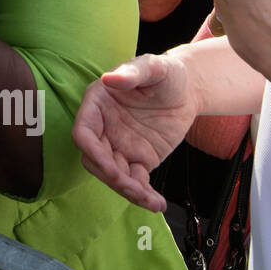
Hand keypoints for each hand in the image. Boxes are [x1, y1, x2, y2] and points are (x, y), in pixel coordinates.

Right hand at [71, 54, 198, 211]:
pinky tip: (157, 203)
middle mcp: (103, 128)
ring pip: (113, 175)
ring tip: (151, 201)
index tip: (110, 166)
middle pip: (94, 159)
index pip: (83, 132)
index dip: (92, 151)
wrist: (187, 90)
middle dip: (111, 176)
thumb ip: (132, 72)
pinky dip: (143, 195)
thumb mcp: (152, 67)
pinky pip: (135, 181)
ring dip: (128, 191)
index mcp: (97, 104)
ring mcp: (119, 146)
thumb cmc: (165, 73)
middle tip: (135, 188)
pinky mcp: (138, 159)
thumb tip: (109, 78)